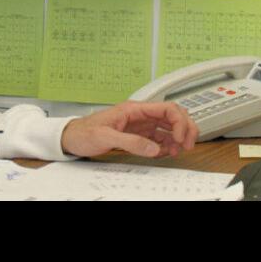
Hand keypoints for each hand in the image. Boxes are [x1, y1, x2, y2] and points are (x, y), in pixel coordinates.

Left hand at [60, 101, 197, 157]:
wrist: (71, 138)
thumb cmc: (83, 132)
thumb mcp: (105, 136)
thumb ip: (130, 142)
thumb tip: (154, 148)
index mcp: (134, 109)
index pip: (166, 108)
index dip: (179, 121)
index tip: (181, 137)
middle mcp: (140, 116)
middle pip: (173, 116)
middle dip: (185, 128)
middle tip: (188, 144)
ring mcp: (140, 126)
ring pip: (168, 128)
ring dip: (178, 138)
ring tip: (179, 151)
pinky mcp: (137, 136)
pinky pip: (159, 139)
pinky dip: (167, 145)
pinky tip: (167, 152)